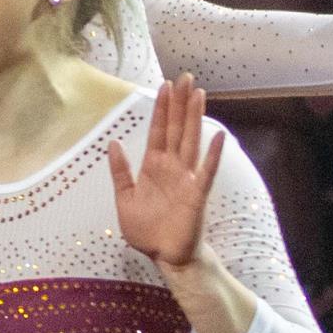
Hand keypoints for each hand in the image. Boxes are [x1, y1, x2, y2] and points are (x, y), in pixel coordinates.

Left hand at [109, 75, 226, 271]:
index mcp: (154, 166)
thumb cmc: (147, 230)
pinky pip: (206, 172)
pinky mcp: (197, 195)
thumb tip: (113, 143)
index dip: (162, 108)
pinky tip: (218, 136)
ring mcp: (187, 179)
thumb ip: (120, 171)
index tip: (166, 85)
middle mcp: (172, 167)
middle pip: (177, 128)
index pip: (159, 130)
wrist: (164, 256)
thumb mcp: (124, 199)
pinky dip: (212, 155)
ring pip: (191, 142)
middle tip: (186, 76)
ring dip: (195, 118)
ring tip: (200, 93)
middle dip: (180, 103)